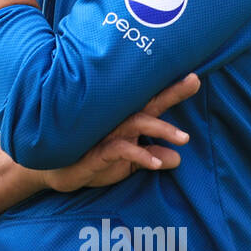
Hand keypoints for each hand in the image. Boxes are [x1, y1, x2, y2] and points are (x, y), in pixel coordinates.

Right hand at [42, 73, 200, 192]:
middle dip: (171, 92)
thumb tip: (177, 158)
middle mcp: (118, 121)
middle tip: (194, 81)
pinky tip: (156, 164)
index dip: (173, 90)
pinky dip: (140, 155)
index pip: (153, 102)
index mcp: (127, 120)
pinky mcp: (95, 151)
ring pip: (136, 122)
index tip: (194, 77)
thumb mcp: (128, 163)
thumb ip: (152, 157)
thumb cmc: (93, 161)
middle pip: (147, 103)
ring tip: (183, 138)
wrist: (56, 173)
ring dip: (161, 129)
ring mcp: (106, 134)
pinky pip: (120, 149)